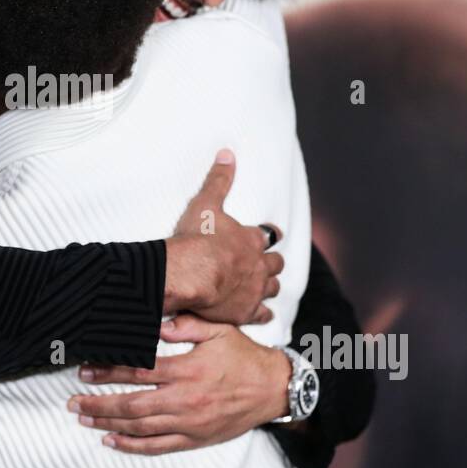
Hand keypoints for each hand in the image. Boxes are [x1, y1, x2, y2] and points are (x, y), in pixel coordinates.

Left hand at [67, 313, 291, 455]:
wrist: (273, 388)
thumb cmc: (244, 357)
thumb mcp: (218, 330)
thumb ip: (185, 325)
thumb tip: (156, 325)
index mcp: (188, 369)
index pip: (138, 371)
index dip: (108, 371)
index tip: (86, 369)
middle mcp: (186, 398)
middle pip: (132, 404)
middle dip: (98, 402)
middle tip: (73, 401)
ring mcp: (190, 422)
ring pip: (141, 428)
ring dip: (109, 424)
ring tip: (85, 419)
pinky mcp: (195, 438)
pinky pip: (159, 446)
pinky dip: (132, 446)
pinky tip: (112, 440)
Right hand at [163, 148, 283, 324]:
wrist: (191, 274)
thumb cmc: (197, 239)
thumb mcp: (207, 203)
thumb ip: (219, 179)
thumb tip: (228, 154)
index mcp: (251, 239)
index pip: (269, 235)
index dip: (268, 235)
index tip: (268, 236)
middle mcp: (259, 265)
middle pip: (275, 263)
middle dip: (272, 262)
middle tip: (265, 263)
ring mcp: (255, 289)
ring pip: (273, 288)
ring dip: (271, 285)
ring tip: (265, 286)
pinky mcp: (246, 311)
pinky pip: (263, 314)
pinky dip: (264, 313)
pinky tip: (263, 313)